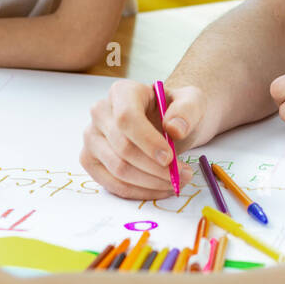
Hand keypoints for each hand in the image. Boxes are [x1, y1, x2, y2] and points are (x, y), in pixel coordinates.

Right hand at [80, 79, 200, 198]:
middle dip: (155, 168)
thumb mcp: (192, 102)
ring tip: (177, 181)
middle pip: (123, 148)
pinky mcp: (91, 161)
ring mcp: (92, 138)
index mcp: (122, 92)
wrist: (169, 124)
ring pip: (118, 169)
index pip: (126, 117)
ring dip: (150, 182)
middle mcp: (100, 113)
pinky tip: (160, 188)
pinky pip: (113, 184)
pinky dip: (140, 192)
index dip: (147, 141)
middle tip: (183, 174)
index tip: (169, 158)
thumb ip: (187, 110)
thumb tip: (174, 128)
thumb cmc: (177, 111)